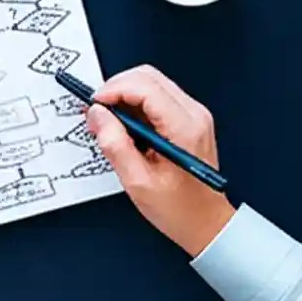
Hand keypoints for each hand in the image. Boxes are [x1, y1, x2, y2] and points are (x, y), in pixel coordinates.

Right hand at [86, 65, 235, 257]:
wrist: (207, 224)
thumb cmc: (181, 209)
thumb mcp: (138, 182)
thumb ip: (115, 145)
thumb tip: (97, 115)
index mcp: (184, 128)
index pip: (144, 87)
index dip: (112, 90)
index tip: (93, 105)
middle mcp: (193, 115)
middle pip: (147, 76)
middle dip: (115, 89)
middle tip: (97, 113)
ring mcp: (193, 115)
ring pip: (150, 83)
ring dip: (123, 96)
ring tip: (109, 124)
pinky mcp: (188, 119)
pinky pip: (156, 97)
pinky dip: (134, 105)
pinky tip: (125, 128)